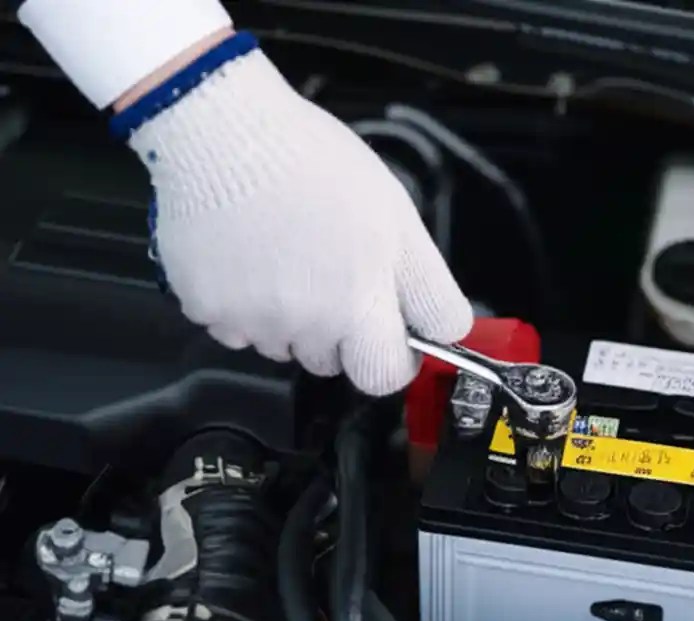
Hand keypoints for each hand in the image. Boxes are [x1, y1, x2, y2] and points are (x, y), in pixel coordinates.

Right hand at [123, 42, 471, 395]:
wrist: (224, 131)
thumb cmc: (314, 163)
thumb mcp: (397, 216)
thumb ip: (426, 285)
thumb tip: (443, 330)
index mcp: (362, 300)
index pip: (387, 375)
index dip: (394, 356)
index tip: (392, 334)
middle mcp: (311, 322)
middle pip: (335, 365)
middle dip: (343, 336)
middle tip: (333, 278)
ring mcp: (256, 320)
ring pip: (286, 347)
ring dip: (291, 319)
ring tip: (286, 254)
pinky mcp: (208, 310)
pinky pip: (236, 329)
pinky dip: (243, 304)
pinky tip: (247, 256)